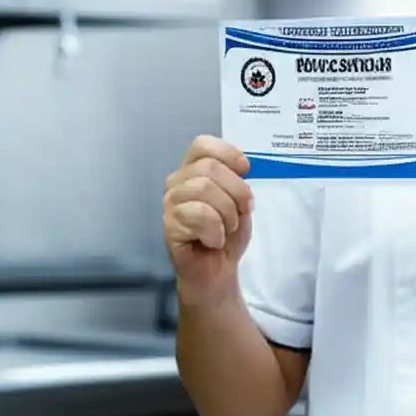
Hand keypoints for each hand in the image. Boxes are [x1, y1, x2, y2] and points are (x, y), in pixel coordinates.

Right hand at [163, 135, 254, 306]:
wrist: (218, 270)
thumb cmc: (227, 233)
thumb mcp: (239, 201)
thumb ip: (237, 180)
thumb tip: (241, 167)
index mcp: (193, 170)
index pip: (202, 145)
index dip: (227, 153)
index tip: (246, 170)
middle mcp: (177, 182)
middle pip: (209, 168)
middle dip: (236, 191)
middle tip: (241, 212)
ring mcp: (170, 204)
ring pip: (204, 189)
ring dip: (227, 214)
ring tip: (226, 229)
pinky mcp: (169, 226)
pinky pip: (199, 216)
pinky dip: (216, 231)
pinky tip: (213, 241)